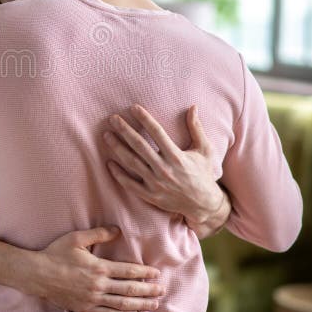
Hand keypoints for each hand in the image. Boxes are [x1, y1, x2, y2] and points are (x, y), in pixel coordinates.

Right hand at [29, 226, 163, 311]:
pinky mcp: (85, 309)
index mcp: (98, 267)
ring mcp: (92, 299)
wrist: (37, 274)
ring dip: (140, 305)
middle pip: (130, 290)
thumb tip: (117, 230)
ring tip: (153, 305)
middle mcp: (98, 285)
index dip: (145, 273)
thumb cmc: (56, 254)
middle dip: (148, 291)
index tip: (156, 273)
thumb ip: (99, 234)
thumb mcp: (77, 238)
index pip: (128, 271)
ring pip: (122, 305)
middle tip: (162, 290)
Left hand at [104, 105, 224, 225]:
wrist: (203, 205)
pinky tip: (109, 163)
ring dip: (118, 148)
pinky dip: (118, 174)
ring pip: (132, 163)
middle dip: (125, 130)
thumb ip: (196, 128)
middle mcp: (165, 169)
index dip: (145, 119)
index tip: (133, 108)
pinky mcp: (151, 196)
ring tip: (107, 135)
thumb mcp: (205, 150)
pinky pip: (130, 184)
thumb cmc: (203, 174)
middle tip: (113, 118)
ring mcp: (156, 184)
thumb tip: (193, 107)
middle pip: (140, 146)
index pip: (157, 133)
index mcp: (177, 156)